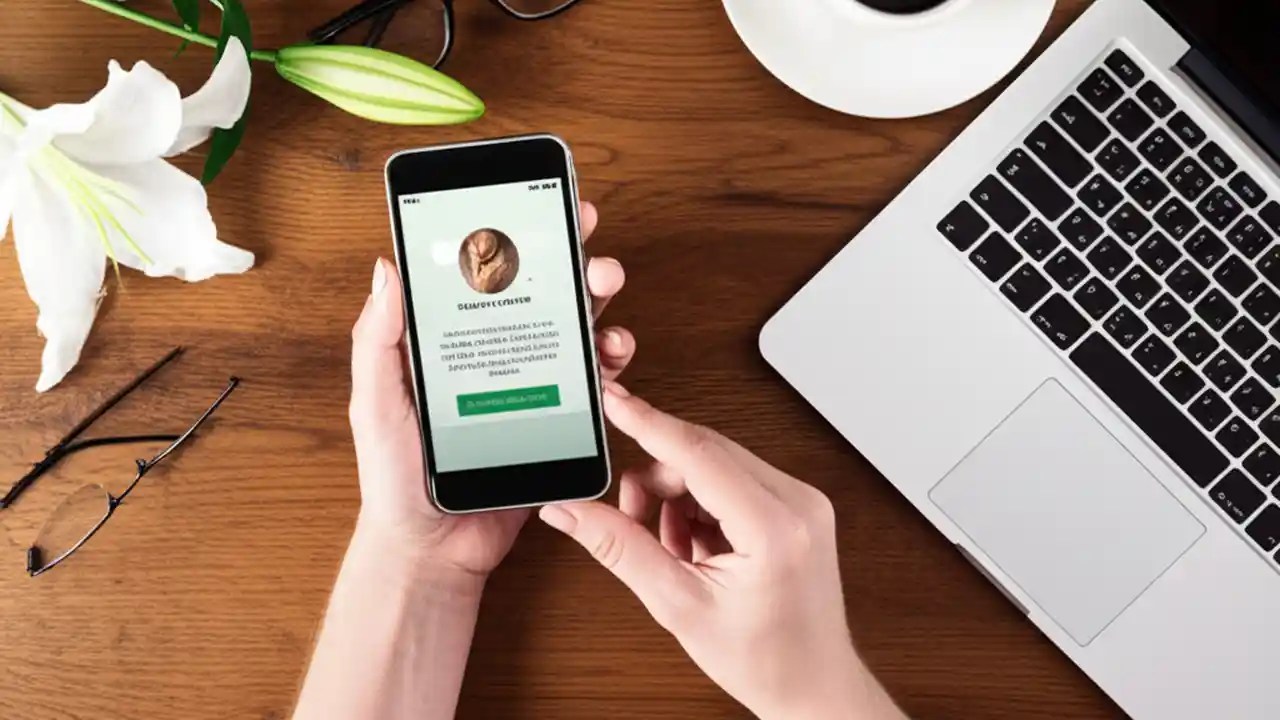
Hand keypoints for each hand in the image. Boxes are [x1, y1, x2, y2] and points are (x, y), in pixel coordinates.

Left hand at [348, 201, 633, 578]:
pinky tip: (609, 355)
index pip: (483, 275)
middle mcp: (493, 354)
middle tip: (588, 239)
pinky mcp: (557, 417)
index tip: (536, 204)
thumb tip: (387, 269)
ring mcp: (529, 383)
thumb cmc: (395, 478)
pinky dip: (608, 360)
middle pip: (538, 291)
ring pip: (572, 326)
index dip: (511, 235)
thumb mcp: (374, 402)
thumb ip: (379, 340)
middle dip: (570, 255)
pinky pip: (591, 380)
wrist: (434, 548)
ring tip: (604, 290)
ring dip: (596, 301)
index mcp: (448, 341)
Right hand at [538, 384, 905, 719]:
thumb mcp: (677, 605)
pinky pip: (735, 478)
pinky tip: (699, 545)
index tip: (615, 401)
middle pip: (704, 452)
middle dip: (658, 479)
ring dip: (680, 495)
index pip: (699, 453)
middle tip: (632, 518)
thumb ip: (619, 548)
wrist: (812, 685)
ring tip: (677, 550)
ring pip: (716, 463)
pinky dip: (704, 503)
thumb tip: (572, 511)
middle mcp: (797, 502)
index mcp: (774, 528)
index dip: (648, 423)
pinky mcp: (798, 503)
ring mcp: (803, 499)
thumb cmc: (763, 659)